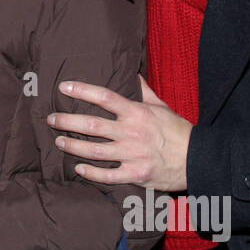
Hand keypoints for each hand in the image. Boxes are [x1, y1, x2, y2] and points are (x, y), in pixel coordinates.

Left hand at [47, 76, 190, 191]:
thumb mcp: (162, 107)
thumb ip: (144, 92)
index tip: (64, 87)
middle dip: (67, 121)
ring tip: (59, 142)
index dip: (82, 90)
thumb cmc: (178, 131)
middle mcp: (131, 132)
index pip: (104, 97)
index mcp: (137, 113)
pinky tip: (78, 168)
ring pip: (94, 150)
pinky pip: (108, 175)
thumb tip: (133, 74)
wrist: (198, 159)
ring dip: (73, 146)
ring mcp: (132, 155)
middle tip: (51, 119)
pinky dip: (91, 172)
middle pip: (92, 124)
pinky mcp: (136, 175)